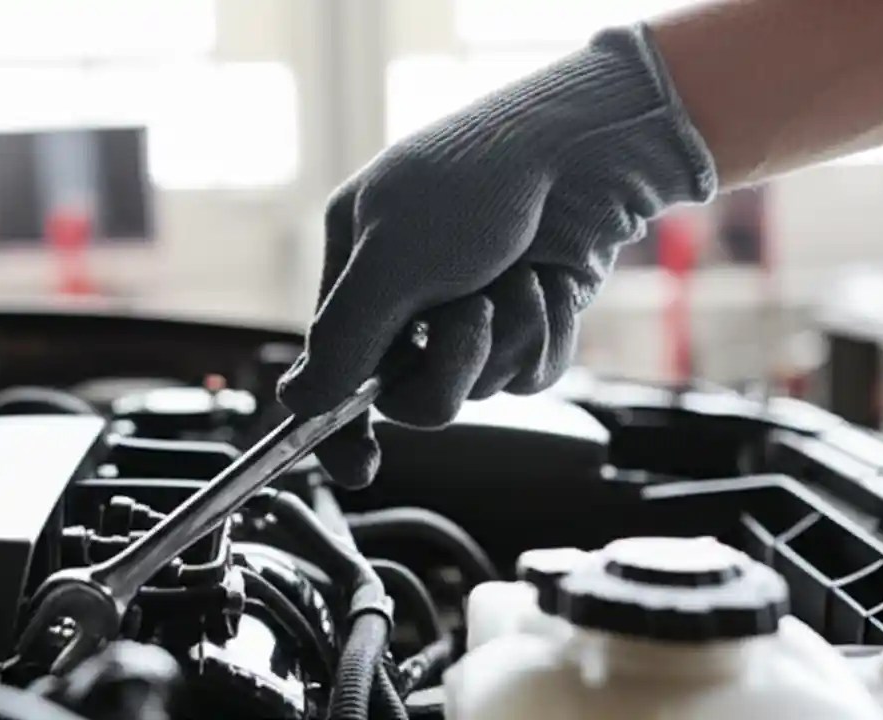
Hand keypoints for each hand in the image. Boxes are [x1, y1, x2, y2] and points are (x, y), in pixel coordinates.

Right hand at [279, 25, 716, 487]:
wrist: (586, 150)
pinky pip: (528, 375)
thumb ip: (341, 340)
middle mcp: (409, 299)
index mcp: (357, 272)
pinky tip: (551, 283)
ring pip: (479, 389)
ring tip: (520, 276)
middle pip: (412, 395)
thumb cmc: (476, 181)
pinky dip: (544, 334)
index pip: (331, 369)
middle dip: (452, 363)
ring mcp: (470, 314)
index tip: (359, 468)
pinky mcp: (525, 324)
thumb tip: (296, 401)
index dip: (337, 426)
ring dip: (507, 338)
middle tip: (473, 314)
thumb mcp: (391, 261)